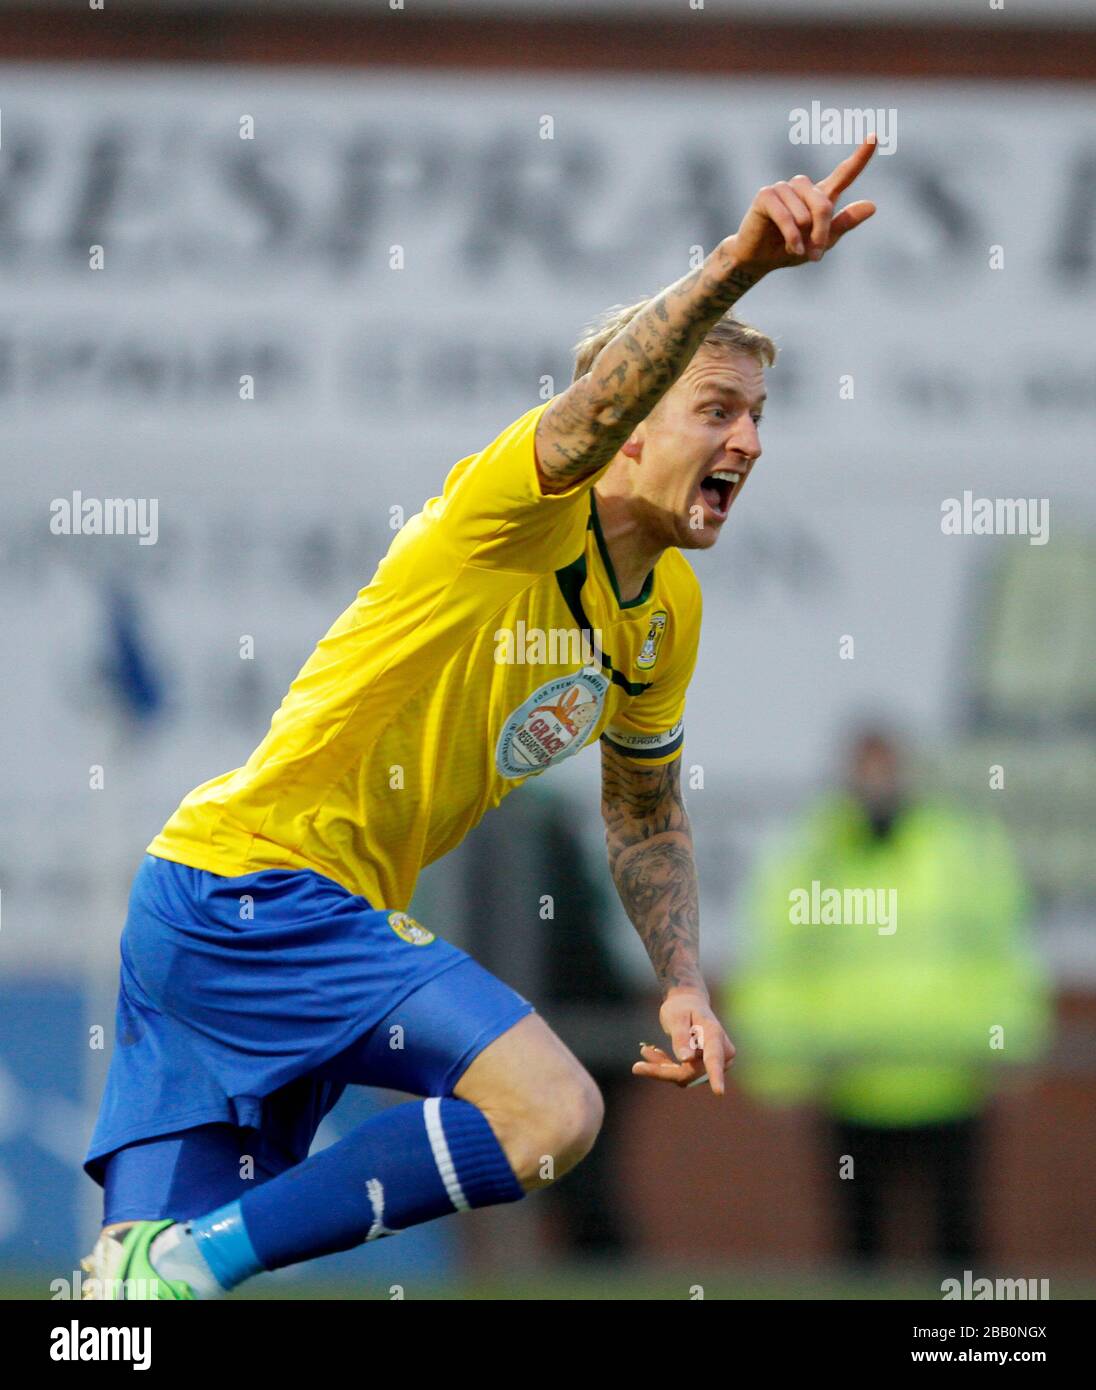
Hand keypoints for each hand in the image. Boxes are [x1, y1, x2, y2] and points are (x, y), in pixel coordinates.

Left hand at [632, 987, 735, 1095]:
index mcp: (715, 1035)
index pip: (714, 1058)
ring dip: (663, 1067)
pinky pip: (683, 1076)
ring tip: (645, 1049)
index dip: (716, 1075)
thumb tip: (686, 1060)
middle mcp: (722, 1053)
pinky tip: (653, 1053)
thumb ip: (681, 1037)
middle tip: (643, 1050)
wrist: (689, 1004)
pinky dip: (666, 1067)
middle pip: (691, 1072)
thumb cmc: (682, 1007)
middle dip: (664, 1068)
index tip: (719, 1092)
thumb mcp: (676, 1017)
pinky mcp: (705, 1070)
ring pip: (685, 1077)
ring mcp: (716, 1064)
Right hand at [715, 137, 877, 278]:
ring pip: (805, 213)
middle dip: (821, 232)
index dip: (860, 157)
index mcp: (820, 195)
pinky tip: (792, 248)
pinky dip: (792, 237)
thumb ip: (845, 223)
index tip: (874, 136)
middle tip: (815, 256)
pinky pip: (787, 217)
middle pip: (823, 204)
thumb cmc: (790, 249)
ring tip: (796, 248)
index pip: (844, 173)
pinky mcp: (765, 195)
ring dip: (803, 237)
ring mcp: (783, 188)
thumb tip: (873, 206)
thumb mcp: (823, 242)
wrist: (758, 259)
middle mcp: (803, 186)